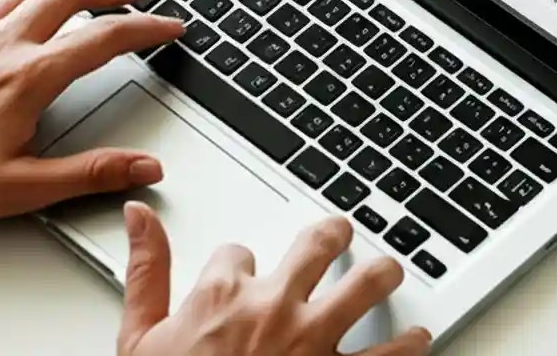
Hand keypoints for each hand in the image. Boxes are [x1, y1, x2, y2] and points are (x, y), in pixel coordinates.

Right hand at [118, 203, 432, 355]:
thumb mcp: (139, 339)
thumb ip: (145, 271)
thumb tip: (139, 215)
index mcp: (222, 295)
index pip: (236, 252)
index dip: (238, 263)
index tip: (239, 275)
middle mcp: (274, 308)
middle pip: (318, 245)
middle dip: (332, 234)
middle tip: (340, 233)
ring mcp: (312, 342)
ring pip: (367, 284)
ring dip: (382, 275)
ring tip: (389, 272)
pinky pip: (389, 354)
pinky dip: (409, 345)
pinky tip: (417, 339)